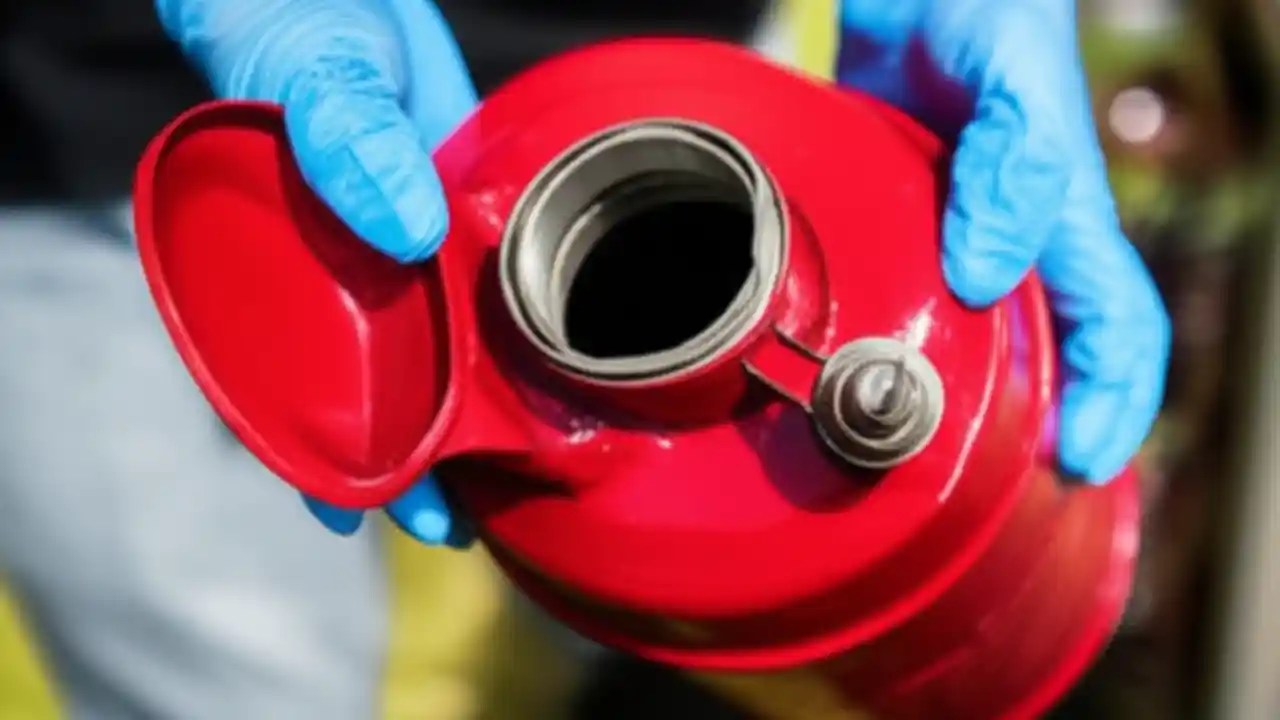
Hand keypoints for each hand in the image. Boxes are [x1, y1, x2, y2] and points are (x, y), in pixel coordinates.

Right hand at [157, 0, 475, 543]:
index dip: (316, 457)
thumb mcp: (312, 76)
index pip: (286, 385)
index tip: (352, 518)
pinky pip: (481, 289)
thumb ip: (348, 143)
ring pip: (432, 352)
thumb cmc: (292, 21)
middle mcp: (343, 274)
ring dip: (464, 413)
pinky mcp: (454, 216)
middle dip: (408, 457)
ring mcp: (402, 251)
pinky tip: (536, 377)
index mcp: (279, 269)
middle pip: (370, 387)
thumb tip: (412, 234)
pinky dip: (504, 334)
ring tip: (507, 475)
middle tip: (452, 521)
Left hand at [838, 0, 1170, 482]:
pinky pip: (895, 299)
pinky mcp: (892, 226)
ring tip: (908, 466)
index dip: (1112, 403)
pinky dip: (880, 345)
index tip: (1081, 465)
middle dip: (1036, 430)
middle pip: (1043, 357)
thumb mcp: (1015, 82)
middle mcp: (1007, 243)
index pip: (1114, 329)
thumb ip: (1012, 169)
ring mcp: (949, 239)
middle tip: (993, 499)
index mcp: (1061, 219)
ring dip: (954, 403)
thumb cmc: (986, 12)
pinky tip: (839, 376)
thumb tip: (985, 279)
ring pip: (967, 341)